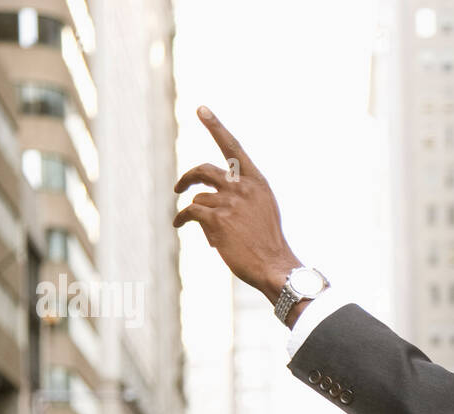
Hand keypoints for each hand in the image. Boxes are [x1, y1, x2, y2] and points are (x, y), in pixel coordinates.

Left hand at [173, 106, 300, 302]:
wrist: (274, 265)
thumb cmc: (268, 242)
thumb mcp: (263, 209)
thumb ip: (242, 195)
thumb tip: (207, 195)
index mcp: (257, 181)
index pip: (233, 147)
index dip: (216, 126)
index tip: (201, 108)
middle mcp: (243, 187)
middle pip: (204, 170)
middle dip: (188, 177)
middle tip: (180, 186)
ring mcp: (230, 202)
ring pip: (198, 198)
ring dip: (196, 213)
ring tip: (205, 230)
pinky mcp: (216, 219)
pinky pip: (190, 212)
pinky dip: (182, 218)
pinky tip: (179, 224)